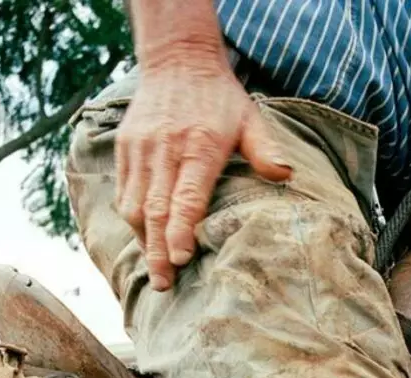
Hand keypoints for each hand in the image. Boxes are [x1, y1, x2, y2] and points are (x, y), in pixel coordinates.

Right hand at [116, 56, 292, 290]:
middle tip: (164, 284)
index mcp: (198, 146)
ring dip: (143, 241)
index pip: (185, 196)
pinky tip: (145, 241)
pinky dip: (132, 221)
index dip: (180, 230)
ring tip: (155, 270)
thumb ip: (265, 150)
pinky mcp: (125, 148)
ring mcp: (140, 148)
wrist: (177, 59)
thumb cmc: (220, 99)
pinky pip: (123, 193)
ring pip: (134, 205)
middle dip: (158, 251)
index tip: (180, 259)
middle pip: (156, 210)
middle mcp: (164, 148)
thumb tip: (286, 176)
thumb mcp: (250, 118)